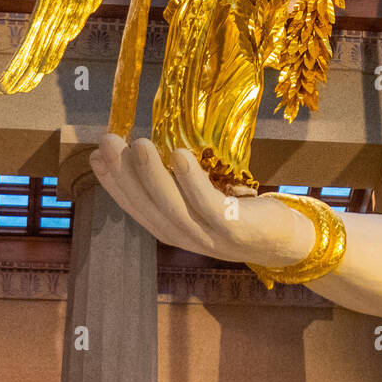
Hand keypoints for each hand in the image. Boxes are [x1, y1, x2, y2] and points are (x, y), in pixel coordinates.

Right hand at [89, 135, 315, 267]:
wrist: (285, 241)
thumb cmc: (240, 213)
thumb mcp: (202, 202)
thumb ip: (177, 185)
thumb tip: (149, 151)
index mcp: (171, 229)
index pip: (133, 206)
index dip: (112, 182)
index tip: (96, 154)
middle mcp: (183, 236)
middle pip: (146, 206)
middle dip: (124, 173)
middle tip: (109, 140)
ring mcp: (207, 236)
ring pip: (171, 206)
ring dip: (152, 175)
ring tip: (139, 143)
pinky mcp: (232, 228)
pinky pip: (207, 204)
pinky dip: (191, 181)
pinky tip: (180, 154)